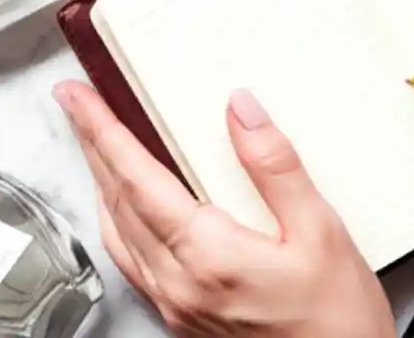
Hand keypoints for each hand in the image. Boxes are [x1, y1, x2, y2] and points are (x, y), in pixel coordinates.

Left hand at [54, 81, 393, 337]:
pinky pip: (132, 262)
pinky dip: (118, 223)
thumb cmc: (338, 319)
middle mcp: (179, 282)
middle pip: (116, 201)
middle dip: (92, 145)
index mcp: (208, 254)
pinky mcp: (181, 319)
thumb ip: (274, 166)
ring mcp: (175, 304)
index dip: (101, 130)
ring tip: (97, 145)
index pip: (136, 177)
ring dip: (101, 183)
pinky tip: (126, 211)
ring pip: (118, 232)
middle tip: (76, 104)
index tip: (77, 97)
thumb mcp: (321, 230)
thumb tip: (241, 110)